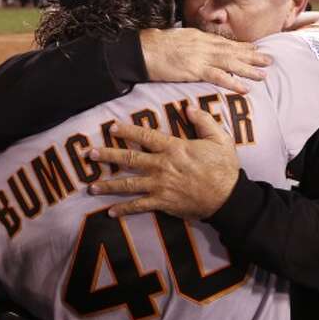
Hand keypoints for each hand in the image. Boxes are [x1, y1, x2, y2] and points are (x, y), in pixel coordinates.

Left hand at [85, 106, 238, 218]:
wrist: (228, 198)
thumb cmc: (224, 168)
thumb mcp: (220, 139)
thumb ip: (203, 121)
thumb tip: (188, 107)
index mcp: (174, 148)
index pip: (145, 135)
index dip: (127, 131)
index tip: (112, 127)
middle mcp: (162, 166)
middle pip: (129, 159)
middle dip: (108, 156)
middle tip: (90, 154)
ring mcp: (160, 186)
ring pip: (128, 184)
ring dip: (108, 185)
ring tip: (91, 186)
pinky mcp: (162, 203)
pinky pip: (139, 206)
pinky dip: (124, 209)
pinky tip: (110, 212)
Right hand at [138, 28, 270, 93]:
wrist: (143, 50)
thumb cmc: (155, 45)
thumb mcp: (177, 39)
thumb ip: (191, 44)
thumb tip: (197, 48)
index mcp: (199, 37)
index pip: (225, 42)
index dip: (242, 46)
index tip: (256, 49)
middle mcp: (204, 45)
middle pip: (233, 50)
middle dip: (252, 56)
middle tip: (269, 60)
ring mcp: (201, 57)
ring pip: (231, 62)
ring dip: (249, 69)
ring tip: (264, 75)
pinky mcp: (195, 69)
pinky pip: (218, 76)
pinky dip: (233, 82)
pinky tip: (244, 87)